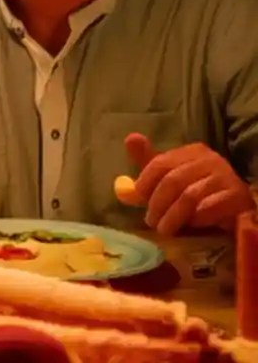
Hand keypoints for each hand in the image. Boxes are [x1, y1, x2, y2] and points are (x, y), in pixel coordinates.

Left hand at [125, 133, 253, 234]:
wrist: (234, 210)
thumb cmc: (198, 194)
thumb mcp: (170, 180)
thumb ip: (149, 169)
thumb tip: (130, 140)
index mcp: (192, 152)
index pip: (160, 163)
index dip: (145, 182)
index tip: (137, 199)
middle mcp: (211, 160)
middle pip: (172, 180)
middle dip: (157, 203)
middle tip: (150, 221)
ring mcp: (227, 177)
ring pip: (189, 196)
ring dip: (172, 216)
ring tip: (165, 229)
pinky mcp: (237, 197)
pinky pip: (210, 208)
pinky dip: (196, 219)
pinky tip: (191, 226)